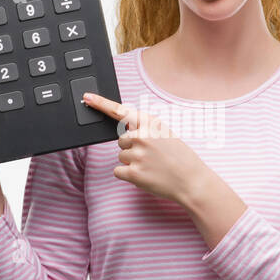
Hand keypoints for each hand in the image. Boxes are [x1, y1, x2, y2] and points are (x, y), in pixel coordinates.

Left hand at [82, 92, 209, 205]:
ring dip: (132, 162)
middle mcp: (142, 136)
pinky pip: (118, 171)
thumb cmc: (179, 157)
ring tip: (152, 166)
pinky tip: (145, 175)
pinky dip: (128, 175)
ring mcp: (137, 155)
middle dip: (132, 148)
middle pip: (120, 140)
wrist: (192, 181)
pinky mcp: (133, 173)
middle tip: (152, 156)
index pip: (120, 111)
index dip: (101, 103)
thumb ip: (145, 126)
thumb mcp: (166, 133)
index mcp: (150, 124)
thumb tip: (125, 120)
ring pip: (120, 156)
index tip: (87, 98)